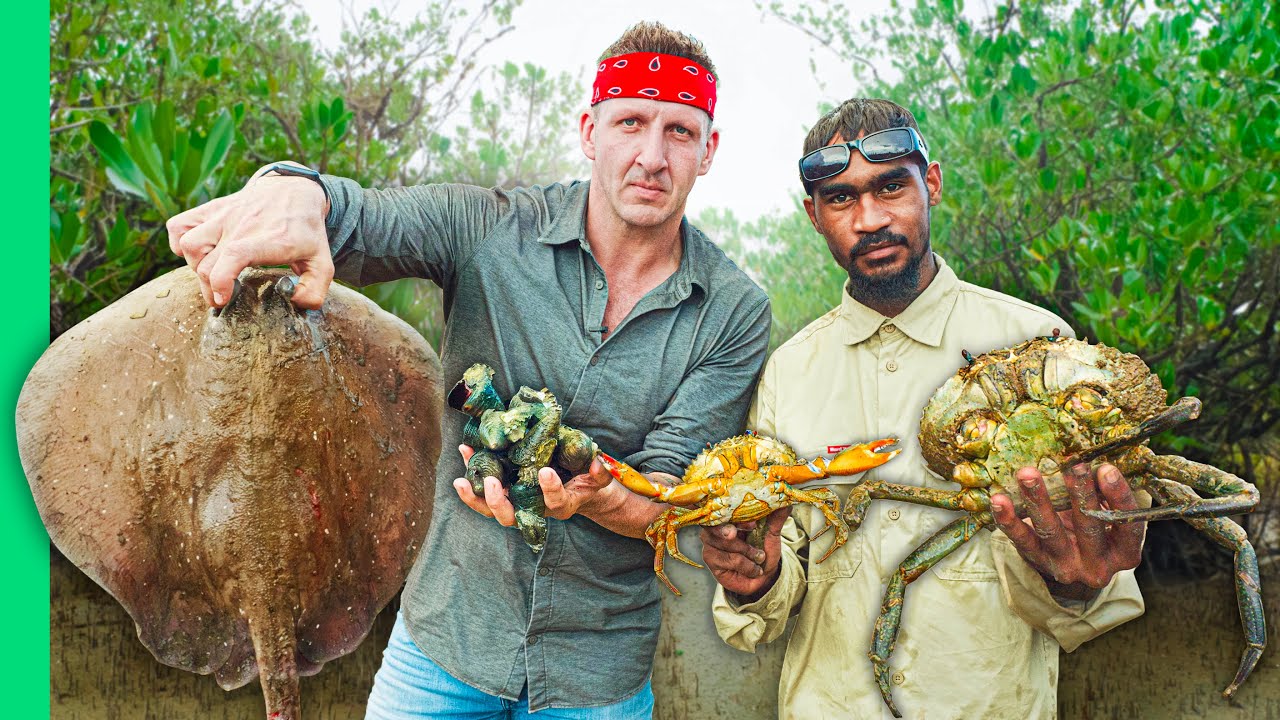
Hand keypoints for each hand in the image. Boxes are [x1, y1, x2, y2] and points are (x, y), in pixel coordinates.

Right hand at [166, 162, 333, 308]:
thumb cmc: (307, 231)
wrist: (295, 191)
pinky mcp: (211, 209)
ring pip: (189, 243)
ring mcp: (224, 215)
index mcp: (269, 240)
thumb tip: (297, 304)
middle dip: (209, 288)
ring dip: (194, 266)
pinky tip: (198, 254)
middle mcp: (242, 225)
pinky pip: (179, 225)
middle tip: (222, 298)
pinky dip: (179, 242)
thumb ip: (315, 290)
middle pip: (206, 262)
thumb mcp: (322, 262)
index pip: (233, 256)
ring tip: (212, 275)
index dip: (220, 282)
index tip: (224, 299)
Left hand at [451, 445, 615, 525]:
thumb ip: (599, 473)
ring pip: (492, 510)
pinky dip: (472, 476)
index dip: (550, 490)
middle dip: (498, 503)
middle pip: (512, 518)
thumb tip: (597, 461)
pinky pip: (484, 491)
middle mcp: (535, 509)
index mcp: (560, 505)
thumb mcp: (599, 478)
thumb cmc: (587, 483)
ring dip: (474, 496)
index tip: (546, 472)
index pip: (555, 502)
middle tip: (490, 481)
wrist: (577, 490)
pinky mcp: (507, 492)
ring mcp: (518, 503)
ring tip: (460, 479)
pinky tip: (466, 453)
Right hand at [700, 508, 789, 601]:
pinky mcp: (710, 559)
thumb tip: (787, 503)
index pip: (726, 510)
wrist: (762, 576)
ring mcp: (710, 543)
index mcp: (729, 516)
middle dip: (727, 530)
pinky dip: (746, 565)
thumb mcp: (771, 534)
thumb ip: (776, 519)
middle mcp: (715, 526)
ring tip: (760, 558)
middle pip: (717, 525)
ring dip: (747, 552)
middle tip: (734, 534)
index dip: (736, 515)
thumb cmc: (763, 550)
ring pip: (726, 544)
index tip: (752, 524)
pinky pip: (729, 559)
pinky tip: (754, 569)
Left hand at [992, 463, 1143, 600]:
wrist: (1072, 567)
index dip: (1118, 497)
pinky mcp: (1037, 562)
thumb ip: (1105, 494)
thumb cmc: (1095, 530)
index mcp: (1125, 552)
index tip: (1107, 469)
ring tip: (1028, 474)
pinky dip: (1008, 519)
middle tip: (1073, 465)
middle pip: (1089, 527)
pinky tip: (999, 500)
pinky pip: (1021, 540)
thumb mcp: (1108, 515)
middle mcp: (1098, 565)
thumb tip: (1096, 459)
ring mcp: (1066, 567)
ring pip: (1051, 532)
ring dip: (1038, 500)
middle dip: (1081, 493)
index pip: (1127, 524)